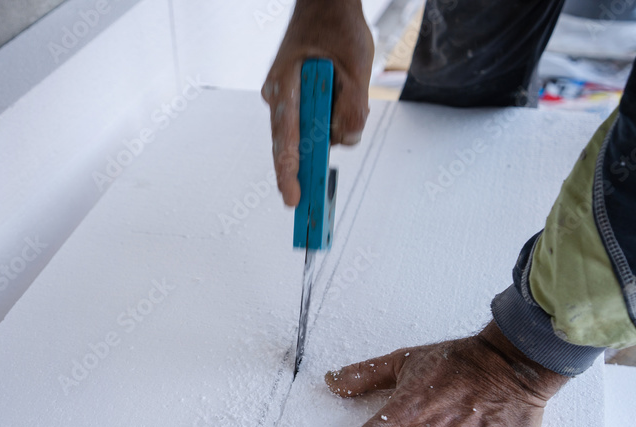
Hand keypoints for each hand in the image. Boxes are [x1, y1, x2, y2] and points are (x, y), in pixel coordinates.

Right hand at [261, 0, 373, 206]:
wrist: (327, 6)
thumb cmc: (335, 27)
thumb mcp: (356, 66)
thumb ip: (354, 106)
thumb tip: (350, 137)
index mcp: (284, 88)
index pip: (284, 140)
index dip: (288, 173)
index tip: (294, 198)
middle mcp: (279, 98)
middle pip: (299, 143)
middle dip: (323, 145)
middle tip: (336, 138)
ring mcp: (287, 102)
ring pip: (315, 134)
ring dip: (337, 123)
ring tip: (348, 86)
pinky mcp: (299, 105)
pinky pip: (317, 124)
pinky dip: (335, 117)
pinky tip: (344, 91)